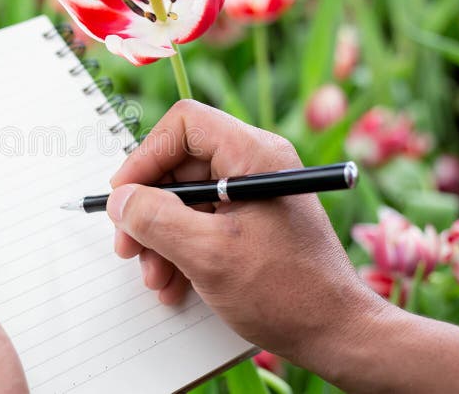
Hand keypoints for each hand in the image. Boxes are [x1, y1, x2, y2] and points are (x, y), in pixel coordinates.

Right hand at [106, 100, 386, 379]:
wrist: (337, 333)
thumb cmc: (286, 292)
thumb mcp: (207, 255)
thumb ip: (155, 220)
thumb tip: (121, 200)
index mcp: (254, 154)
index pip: (184, 125)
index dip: (146, 157)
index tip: (126, 196)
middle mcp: (255, 164)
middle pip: (180, 165)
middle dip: (149, 209)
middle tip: (129, 246)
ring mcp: (254, 192)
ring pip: (186, 198)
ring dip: (161, 236)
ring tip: (155, 276)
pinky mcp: (252, 219)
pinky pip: (202, 220)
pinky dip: (181, 247)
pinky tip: (174, 281)